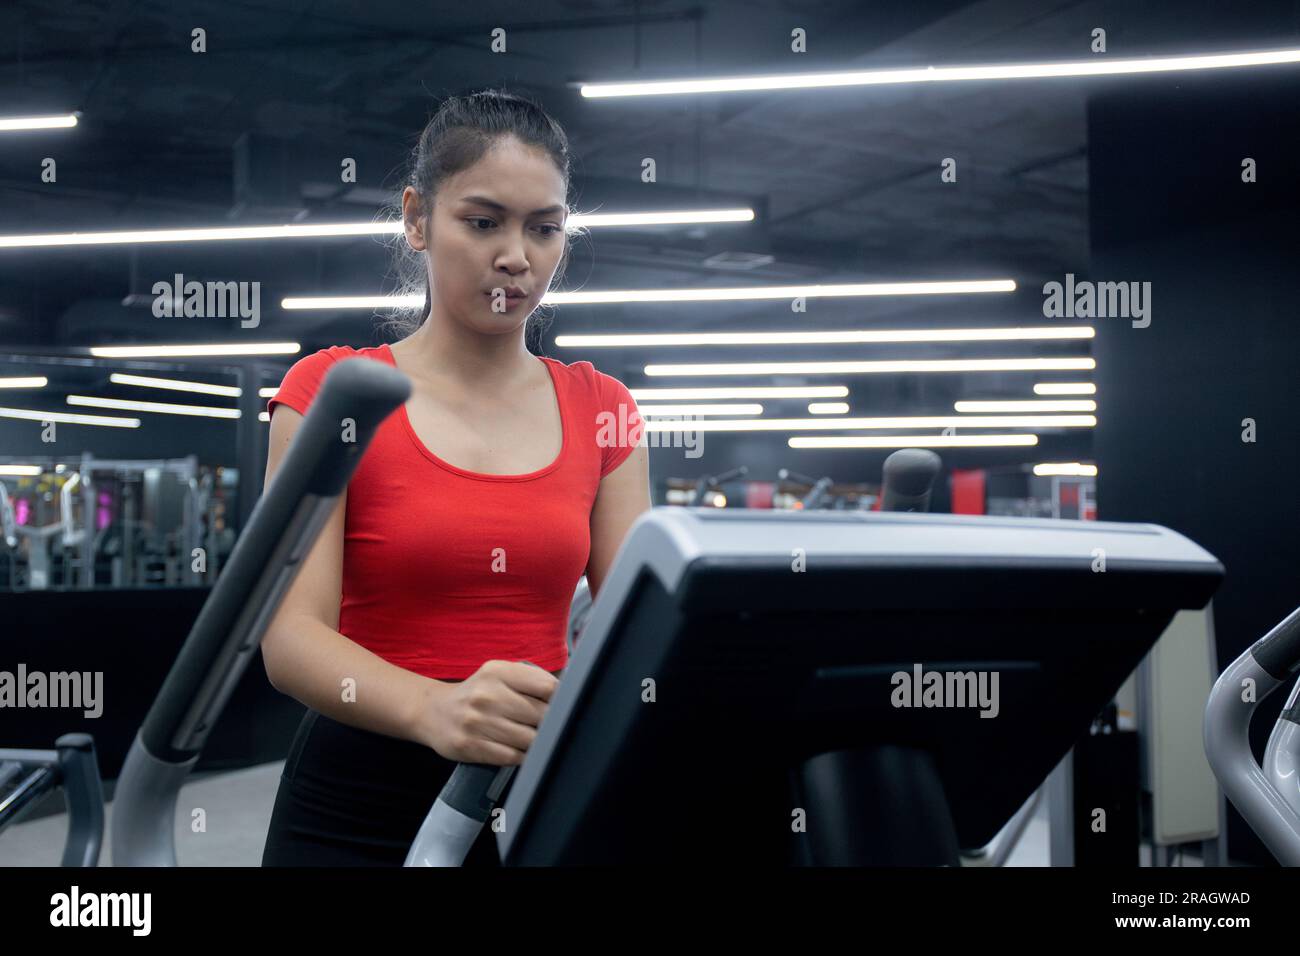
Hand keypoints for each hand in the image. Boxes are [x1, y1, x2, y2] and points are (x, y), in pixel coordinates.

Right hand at [417, 659, 558, 764]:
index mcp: (497, 672)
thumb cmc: (477, 693)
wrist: (434, 712)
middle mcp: (487, 695)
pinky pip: (511, 757)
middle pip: (540, 715)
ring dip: (538, 743)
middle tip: (555, 728)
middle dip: (551, 724)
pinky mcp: (469, 746)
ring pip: (528, 739)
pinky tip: (523, 751)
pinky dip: (523, 756)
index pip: (546, 686)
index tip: (566, 707)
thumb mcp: (498, 675)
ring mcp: (477, 722)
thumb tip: (569, 694)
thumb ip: (530, 680)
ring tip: (539, 740)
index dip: (562, 700)